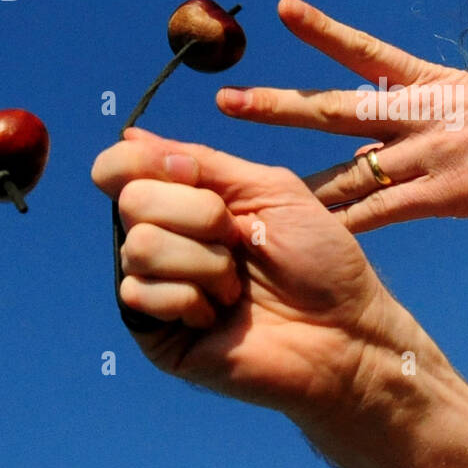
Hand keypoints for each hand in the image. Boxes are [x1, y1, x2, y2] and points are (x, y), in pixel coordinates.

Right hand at [91, 127, 404, 425]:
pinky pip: (137, 295)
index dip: (142, 161)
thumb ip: (204, 162)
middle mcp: (162, 239)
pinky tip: (218, 317)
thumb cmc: (321, 261)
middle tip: (240, 242)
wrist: (347, 331)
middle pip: (131, 200)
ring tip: (237, 287)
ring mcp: (156, 287)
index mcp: (186, 201)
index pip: (119, 167)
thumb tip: (131, 133)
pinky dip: (190, 299)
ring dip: (204, 262)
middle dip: (199, 214)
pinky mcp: (155, 334)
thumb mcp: (270, 190)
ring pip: (137, 246)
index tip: (193, 173)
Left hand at [215, 0, 467, 232]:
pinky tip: (312, 237)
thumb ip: (447, 113)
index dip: (323, 31)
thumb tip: (419, 125)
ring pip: (348, 166)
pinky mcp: (444, 195)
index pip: (367, 51)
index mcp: (435, 85)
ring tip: (248, 192)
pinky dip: (346, 225)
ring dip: (298, 182)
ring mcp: (430, 154)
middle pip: (337, 106)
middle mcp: (423, 113)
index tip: (284, 9)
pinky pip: (381, 213)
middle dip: (280, 106)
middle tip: (227, 99)